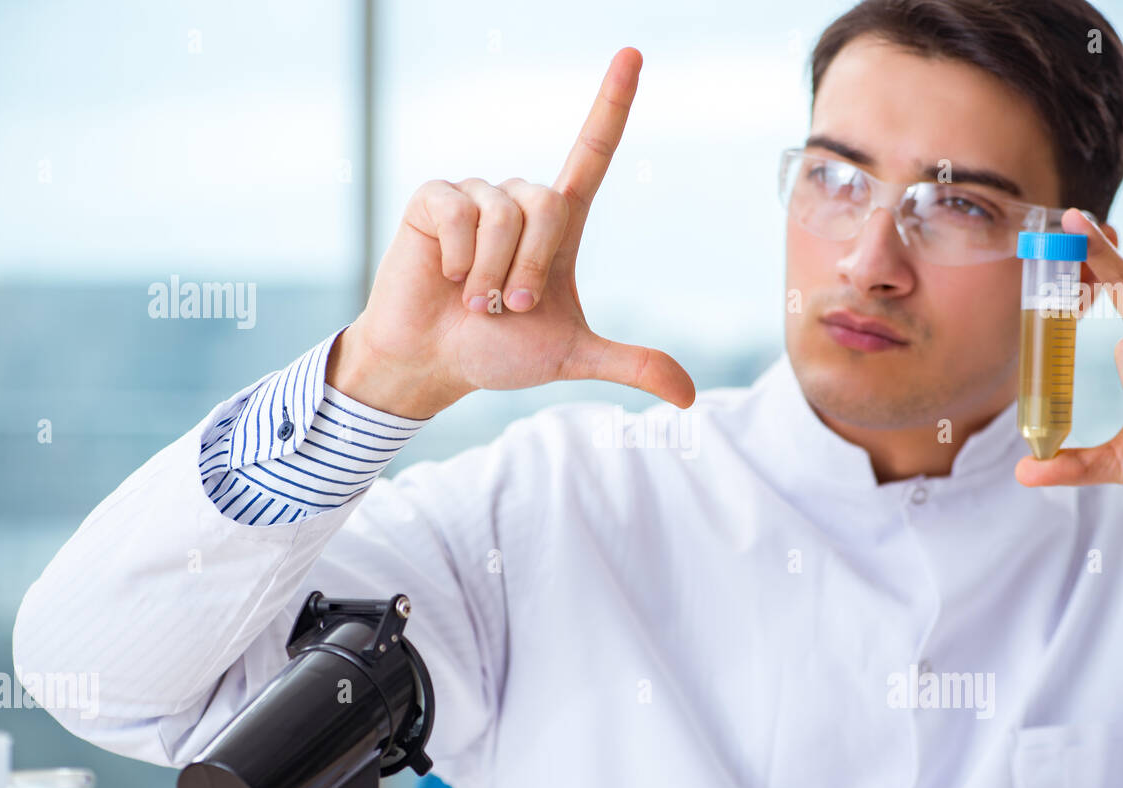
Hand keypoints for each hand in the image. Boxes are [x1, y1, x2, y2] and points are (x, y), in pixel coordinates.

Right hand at [333, 47, 694, 418]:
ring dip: (490, 272)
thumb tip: (690, 398)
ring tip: (473, 299)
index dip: (612, 104)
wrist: (435, 363)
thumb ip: (629, 365)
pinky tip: (444, 276)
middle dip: (531, 267)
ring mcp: (475, 195)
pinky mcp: (432, 199)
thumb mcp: (571, 356)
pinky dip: (456, 256)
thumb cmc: (499, 352)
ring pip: (503, 211)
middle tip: (507, 307)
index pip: (592, 151)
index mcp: (558, 223)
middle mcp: (520, 199)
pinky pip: (457, 211)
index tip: (632, 53)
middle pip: (548, 202)